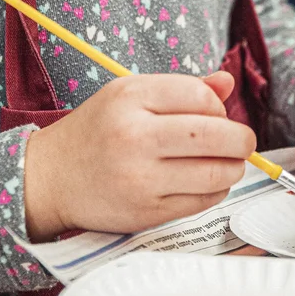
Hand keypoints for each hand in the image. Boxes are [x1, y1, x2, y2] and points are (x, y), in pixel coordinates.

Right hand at [22, 71, 253, 239]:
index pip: (201, 97)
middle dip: (241, 140)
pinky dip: (215, 190)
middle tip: (242, 142)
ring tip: (227, 163)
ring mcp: (141, 178)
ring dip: (233, 168)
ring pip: (216, 173)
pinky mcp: (147, 212)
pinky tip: (206, 182)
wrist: (52, 178)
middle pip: (215, 136)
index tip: (217, 115)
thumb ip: (181, 89)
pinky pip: (202, 201)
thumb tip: (227, 84)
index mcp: (130, 97)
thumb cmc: (97, 132)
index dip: (220, 107)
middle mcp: (134, 136)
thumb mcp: (129, 96)